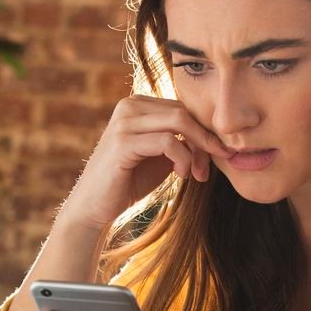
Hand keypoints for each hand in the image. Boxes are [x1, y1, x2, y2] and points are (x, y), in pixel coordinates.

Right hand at [58, 95, 230, 231]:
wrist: (95, 206)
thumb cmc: (130, 181)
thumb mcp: (162, 156)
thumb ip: (183, 140)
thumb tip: (215, 136)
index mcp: (138, 104)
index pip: (183, 107)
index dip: (204, 131)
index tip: (215, 157)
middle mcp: (129, 105)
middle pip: (184, 112)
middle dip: (204, 140)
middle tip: (209, 168)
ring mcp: (124, 122)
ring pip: (179, 122)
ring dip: (196, 150)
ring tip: (196, 174)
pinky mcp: (123, 142)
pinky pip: (168, 142)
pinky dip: (182, 158)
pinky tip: (181, 175)